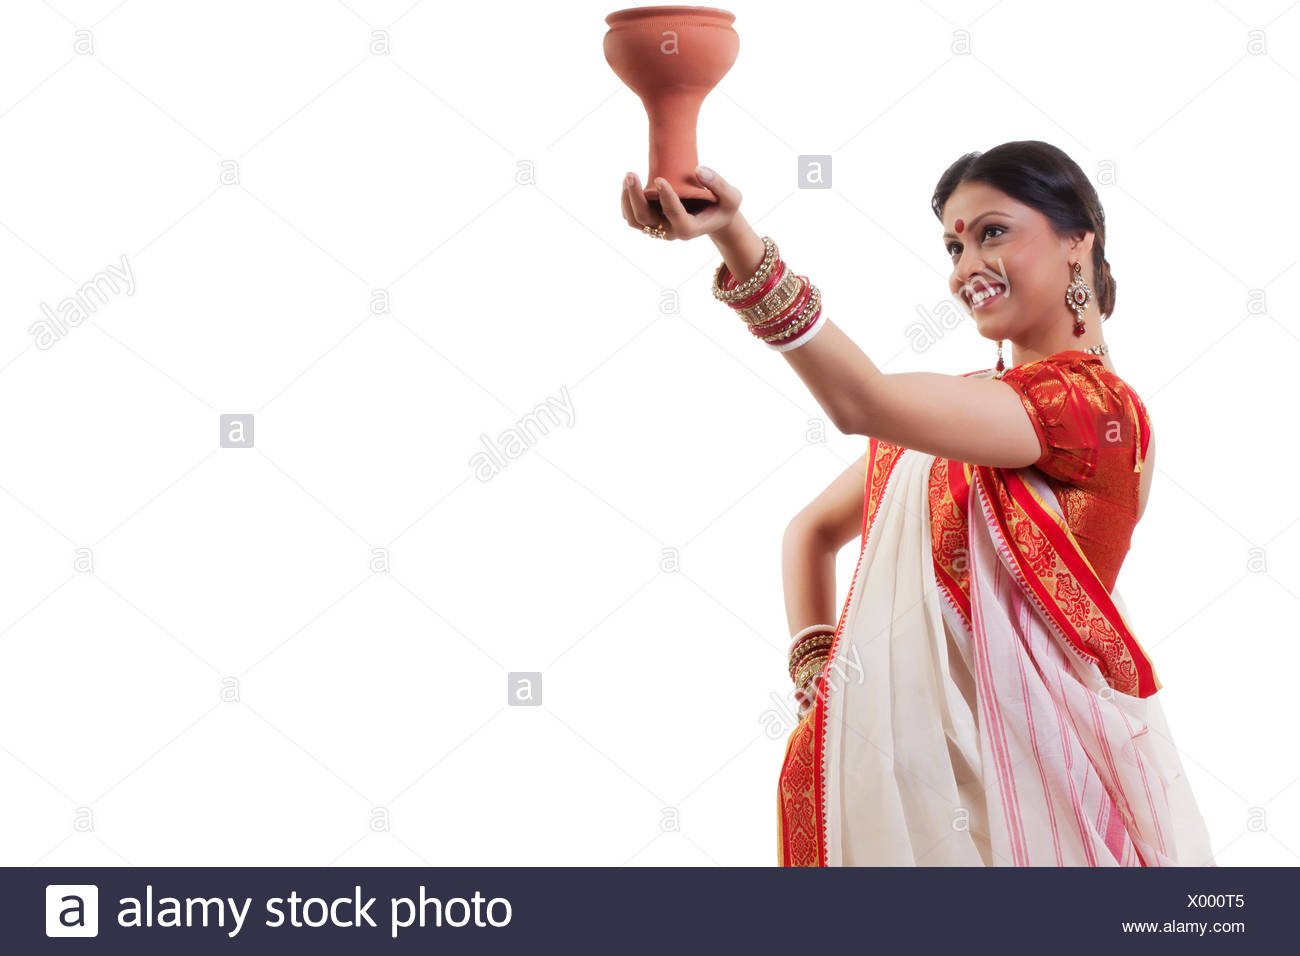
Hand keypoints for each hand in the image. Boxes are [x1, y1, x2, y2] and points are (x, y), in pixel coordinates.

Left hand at [619, 166, 741, 240]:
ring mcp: (659, 228)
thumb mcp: (731, 197)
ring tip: (629, 176)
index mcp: (689, 228)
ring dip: (627, 199)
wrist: (714, 216)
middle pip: (645, 219)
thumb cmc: (723, 206)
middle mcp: (670, 232)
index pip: (675, 215)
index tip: (660, 179)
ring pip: (634, 220)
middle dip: (635, 197)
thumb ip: (719, 184)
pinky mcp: (652, 222)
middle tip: (631, 173)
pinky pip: (632, 216)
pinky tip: (628, 184)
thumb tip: (699, 170)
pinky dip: (627, 202)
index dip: (666, 198)